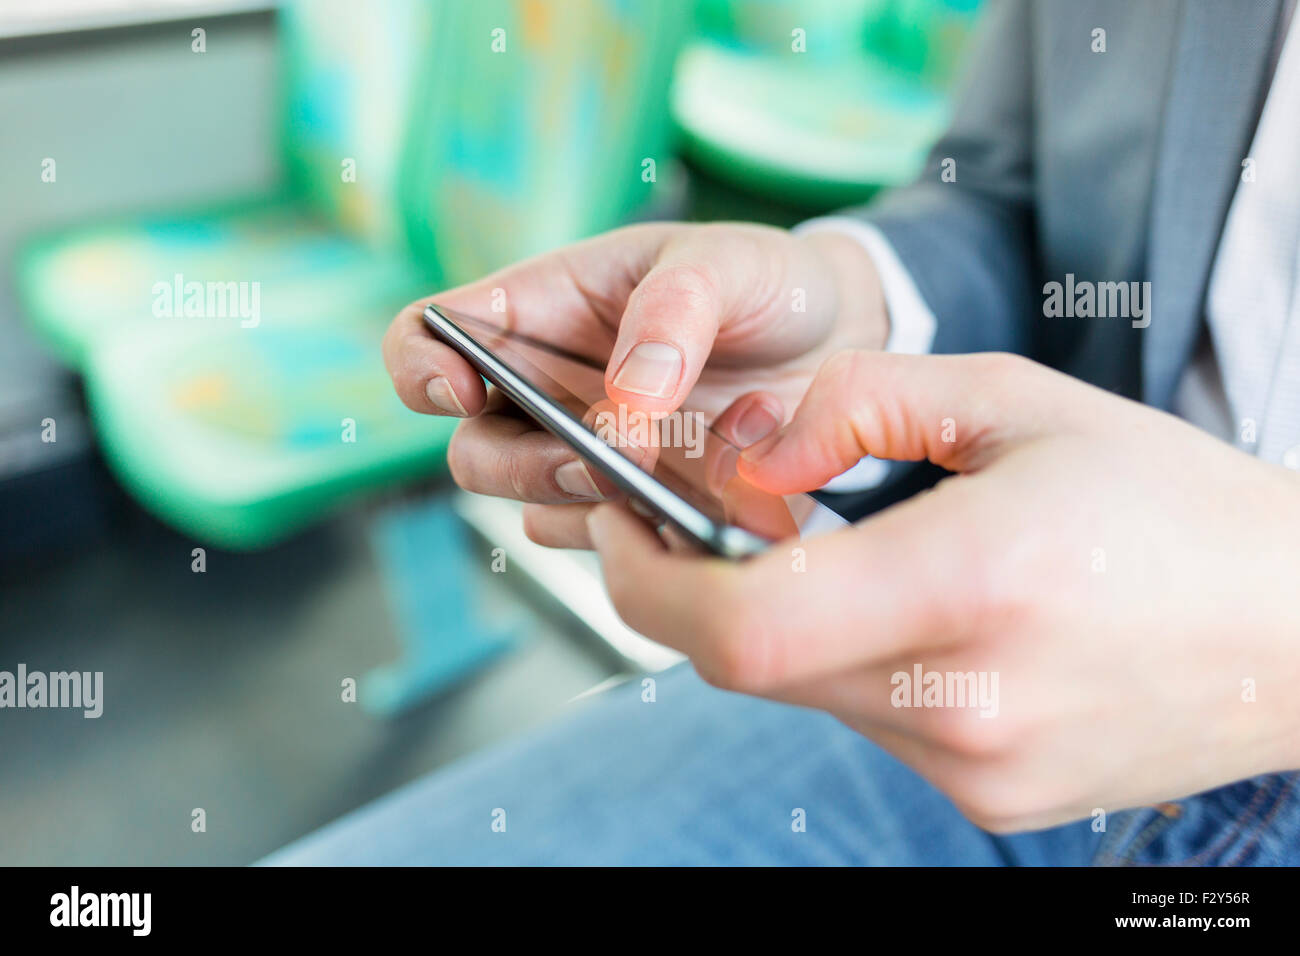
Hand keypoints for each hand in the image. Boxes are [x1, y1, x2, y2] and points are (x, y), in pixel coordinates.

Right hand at [382, 222, 887, 546]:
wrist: (840, 334)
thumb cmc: (762, 281)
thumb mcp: (725, 264)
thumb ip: (671, 317)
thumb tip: (622, 412)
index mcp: (542, 310)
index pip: (427, 337)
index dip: (420, 367)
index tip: (463, 388)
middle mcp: (548, 390)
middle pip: (475, 453)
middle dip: (526, 466)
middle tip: (600, 460)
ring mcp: (590, 456)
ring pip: (537, 509)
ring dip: (591, 504)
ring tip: (678, 469)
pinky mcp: (640, 506)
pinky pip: (609, 544)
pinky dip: (648, 535)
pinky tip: (709, 497)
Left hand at [585, 350, 1299, 831]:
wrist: (1299, 631)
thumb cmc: (1168, 502)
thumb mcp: (1015, 400)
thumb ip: (861, 403)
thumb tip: (754, 454)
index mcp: (972, 583)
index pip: (742, 625)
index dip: (646, 580)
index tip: (620, 522)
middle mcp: (966, 701)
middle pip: (750, 661)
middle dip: (695, 588)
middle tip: (693, 521)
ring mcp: (974, 770)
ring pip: (805, 691)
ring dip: (785, 621)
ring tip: (843, 556)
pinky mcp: (987, 802)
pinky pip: (868, 723)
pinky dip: (854, 663)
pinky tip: (918, 615)